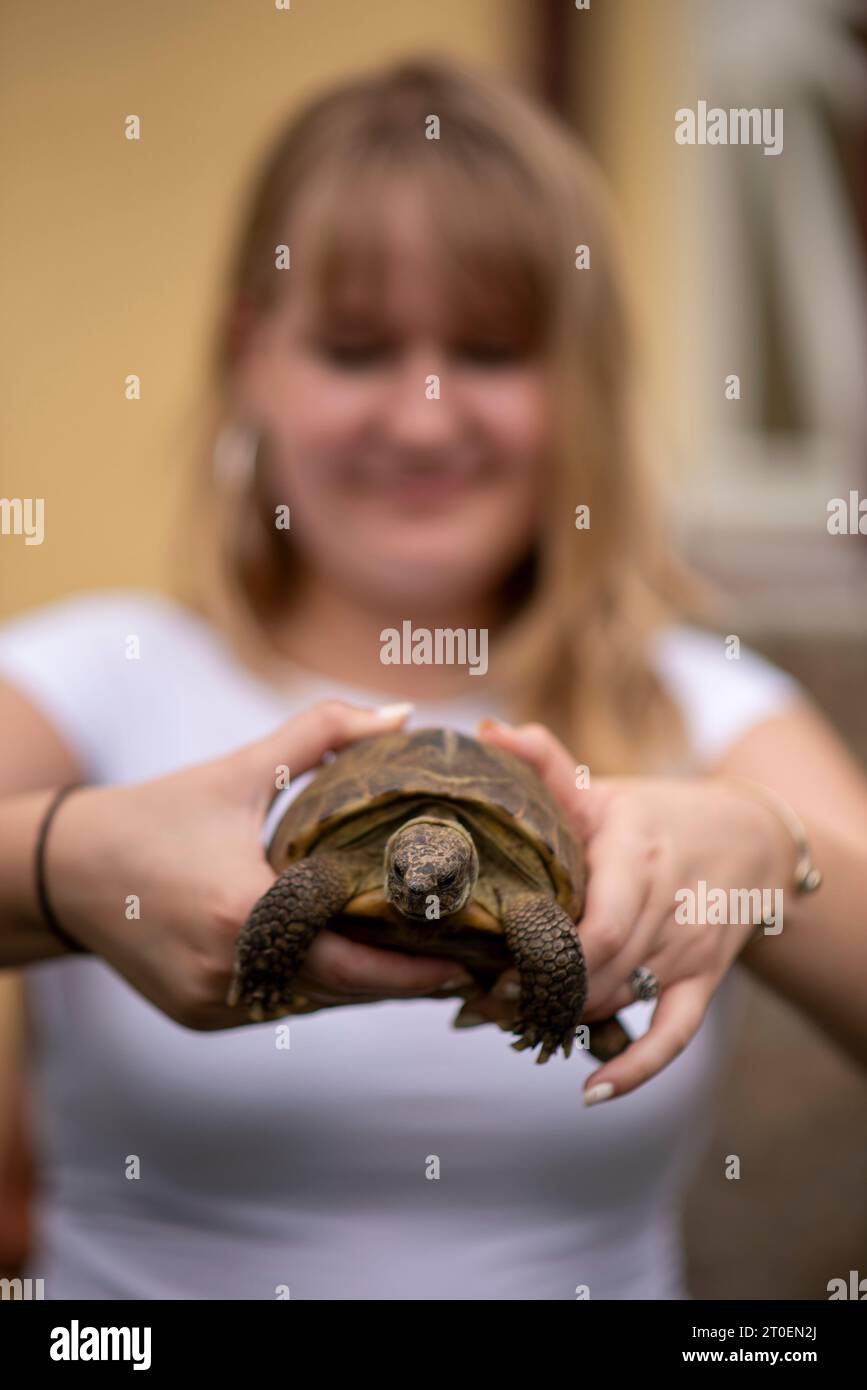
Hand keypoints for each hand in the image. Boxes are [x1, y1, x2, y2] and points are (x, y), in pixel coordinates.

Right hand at [46, 701, 474, 1029]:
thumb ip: (324, 732)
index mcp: (245, 909)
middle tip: (469, 963)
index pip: (356, 953)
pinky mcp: (201, 1016)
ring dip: (365, 984)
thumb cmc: (158, 813)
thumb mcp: (240, 769)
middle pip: (346, 988)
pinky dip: (318, 985)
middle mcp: (232, 968)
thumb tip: (402, 717)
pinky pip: (280, 1003)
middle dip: (407, 980)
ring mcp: (214, 1001)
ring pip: (315, 1001)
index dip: (419, 961)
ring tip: (430, 964)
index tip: (472, 952)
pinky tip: (356, 964)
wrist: (66, 871)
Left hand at [460, 719, 794, 1101]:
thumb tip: (487, 735)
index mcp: (638, 854)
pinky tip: (592, 1093)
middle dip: (535, 991)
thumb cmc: (659, 815)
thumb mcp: (605, 789)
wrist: (749, 840)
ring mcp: (687, 949)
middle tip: (476, 1001)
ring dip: (561, 1019)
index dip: (545, 955)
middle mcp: (666, 904)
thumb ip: (547, 766)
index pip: (598, 923)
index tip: (489, 967)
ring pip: (618, 1000)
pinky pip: (675, 1037)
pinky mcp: (701, 981)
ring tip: (504, 1023)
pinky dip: (637, 1070)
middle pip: (598, 969)